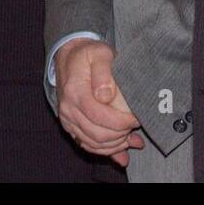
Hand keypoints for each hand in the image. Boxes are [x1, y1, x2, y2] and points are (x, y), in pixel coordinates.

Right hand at [55, 39, 144, 166]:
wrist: (68, 57)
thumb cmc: (87, 55)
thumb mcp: (99, 53)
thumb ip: (103, 72)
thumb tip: (106, 96)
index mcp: (75, 92)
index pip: (99, 116)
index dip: (121, 123)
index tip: (136, 119)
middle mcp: (67, 108)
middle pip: (97, 134)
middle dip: (121, 136)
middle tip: (136, 129)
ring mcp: (66, 118)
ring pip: (92, 143)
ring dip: (115, 146)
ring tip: (132, 140)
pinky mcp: (69, 124)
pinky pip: (85, 144)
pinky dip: (104, 150)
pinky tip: (120, 149)